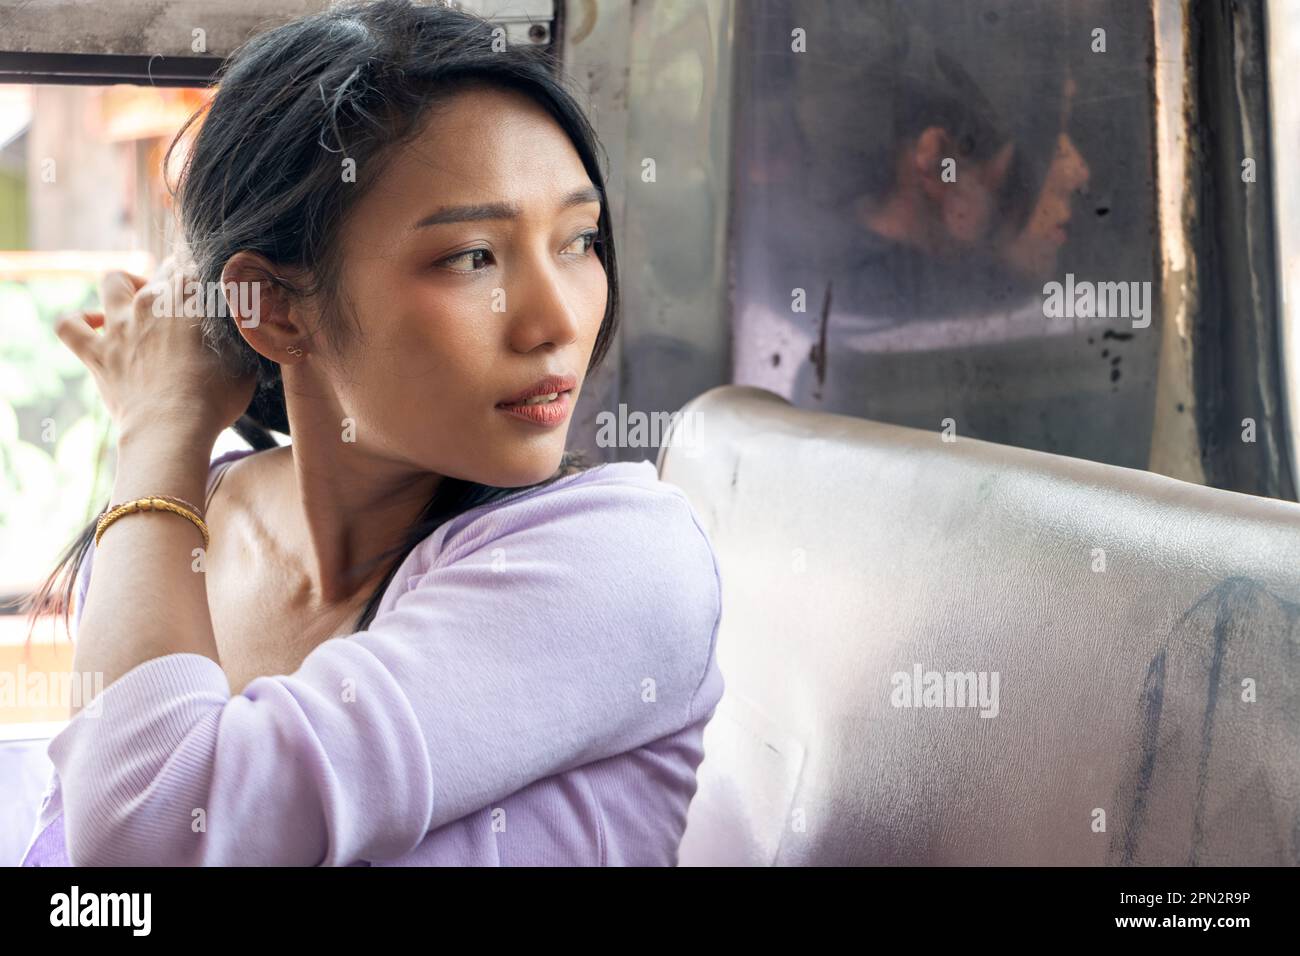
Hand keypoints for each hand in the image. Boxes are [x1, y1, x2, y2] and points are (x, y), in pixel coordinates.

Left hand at [55, 259, 257, 442]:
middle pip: (164, 273)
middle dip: (177, 280)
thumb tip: (244, 330)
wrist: (172, 429)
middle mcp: (152, 303)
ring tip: (137, 301)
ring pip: (114, 280)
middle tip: (188, 306)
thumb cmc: (215, 400)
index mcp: (192, 301)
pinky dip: (80, 321)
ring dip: (126, 284)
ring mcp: (120, 326)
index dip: (209, 281)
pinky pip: (70, 325)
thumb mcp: (244, 363)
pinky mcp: (96, 353)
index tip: (217, 297)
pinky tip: (94, 325)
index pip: (200, 270)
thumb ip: (239, 338)